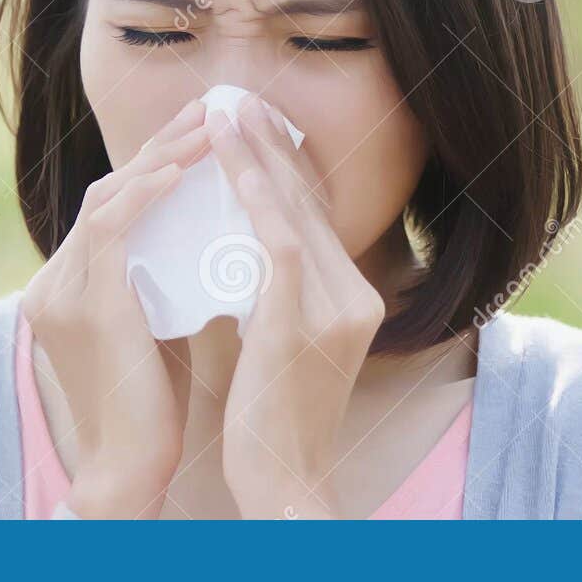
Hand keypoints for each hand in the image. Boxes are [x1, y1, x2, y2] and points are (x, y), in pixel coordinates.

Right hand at [20, 99, 211, 518]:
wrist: (129, 467)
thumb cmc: (153, 404)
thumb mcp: (156, 323)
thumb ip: (164, 278)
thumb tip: (210, 235)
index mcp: (70, 284)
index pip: (114, 205)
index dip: (157, 163)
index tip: (204, 132)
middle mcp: (55, 281)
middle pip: (108, 189)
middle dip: (162, 145)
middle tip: (210, 108)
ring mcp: (62, 291)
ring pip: (108, 197)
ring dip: (161, 157)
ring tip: (209, 126)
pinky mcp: (85, 304)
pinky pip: (112, 227)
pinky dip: (147, 193)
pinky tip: (183, 169)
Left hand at [207, 95, 384, 519]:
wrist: (283, 480)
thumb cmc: (268, 422)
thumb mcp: (277, 347)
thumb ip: (267, 299)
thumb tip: (226, 255)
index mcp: (354, 301)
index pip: (316, 220)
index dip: (284, 170)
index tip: (250, 131)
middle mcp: (357, 296)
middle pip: (310, 204)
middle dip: (271, 148)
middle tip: (235, 101)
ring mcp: (337, 306)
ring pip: (294, 210)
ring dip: (256, 155)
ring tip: (225, 112)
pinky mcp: (304, 318)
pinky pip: (278, 237)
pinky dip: (253, 191)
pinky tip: (227, 158)